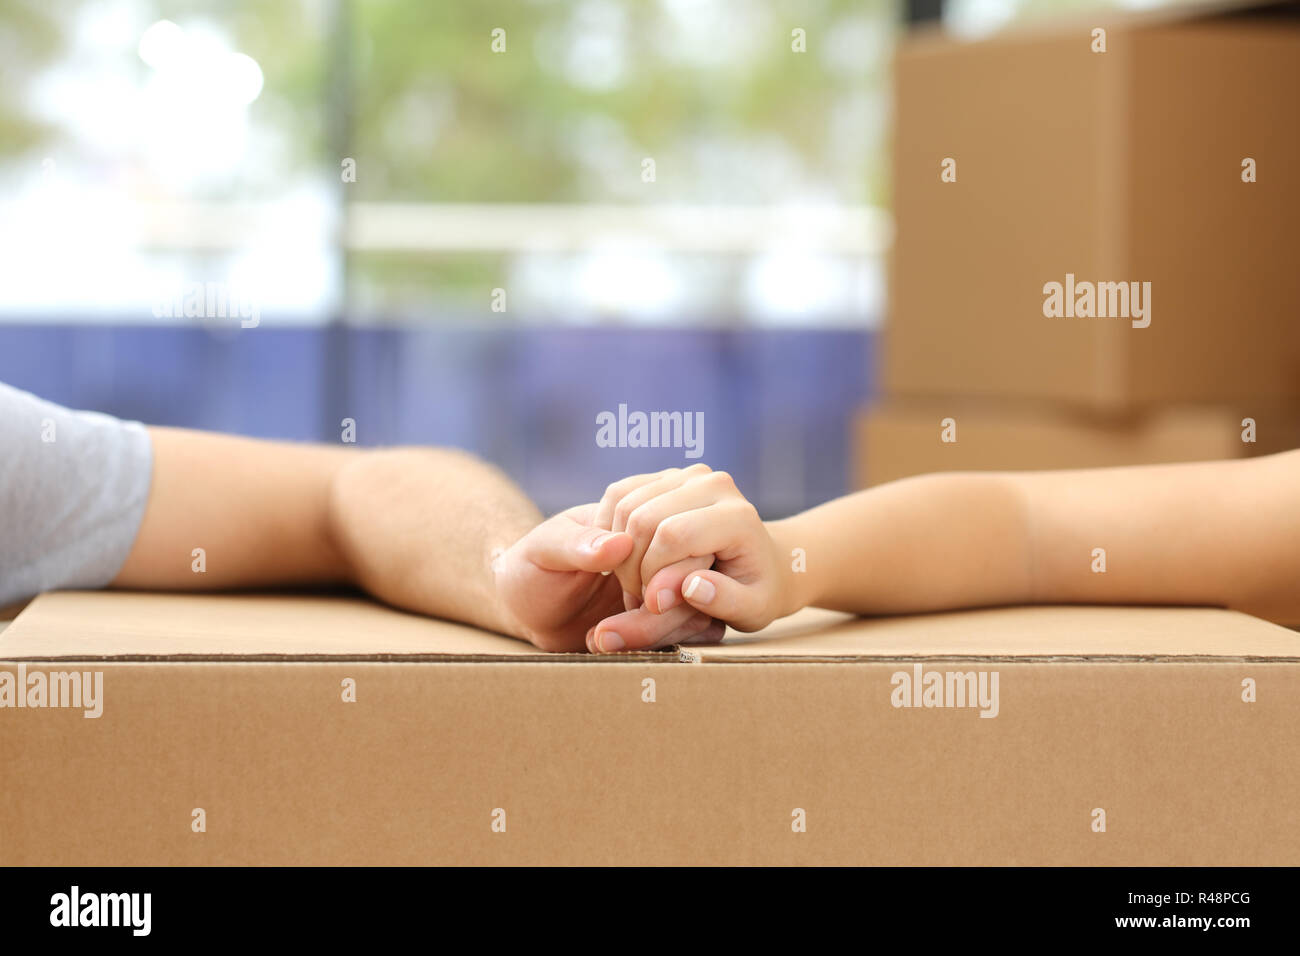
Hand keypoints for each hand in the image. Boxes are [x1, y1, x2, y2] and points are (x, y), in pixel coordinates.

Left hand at [492, 503, 723, 652]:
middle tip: (605, 632)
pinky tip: (610, 645)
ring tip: (600, 640)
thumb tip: (620, 543)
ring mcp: (670, 584)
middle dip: (657, 612)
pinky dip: (652, 644)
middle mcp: (663, 547)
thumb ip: (577, 544)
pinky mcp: (670, 618)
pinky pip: (688, 633)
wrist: (528, 611)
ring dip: (650, 631)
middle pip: (694, 574)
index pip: (675, 529)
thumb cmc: (532, 567)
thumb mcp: (543, 550)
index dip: (656, 563)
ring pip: (695, 609)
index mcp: (638, 514)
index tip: (620, 588)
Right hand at [589, 467, 789, 651]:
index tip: (654, 604)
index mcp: (738, 516)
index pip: (673, 535)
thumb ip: (724, 601)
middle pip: (643, 518)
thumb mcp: (751, 609)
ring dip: (619, 550)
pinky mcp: (666, 475)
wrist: (763, 560)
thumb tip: (691, 588)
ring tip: (637, 581)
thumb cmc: (755, 590)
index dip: (651, 573)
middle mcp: (713, 483)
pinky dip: (611, 531)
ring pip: (625, 506)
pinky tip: (626, 558)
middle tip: (640, 596)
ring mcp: (688, 474)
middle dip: (631, 564)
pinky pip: (619, 496)